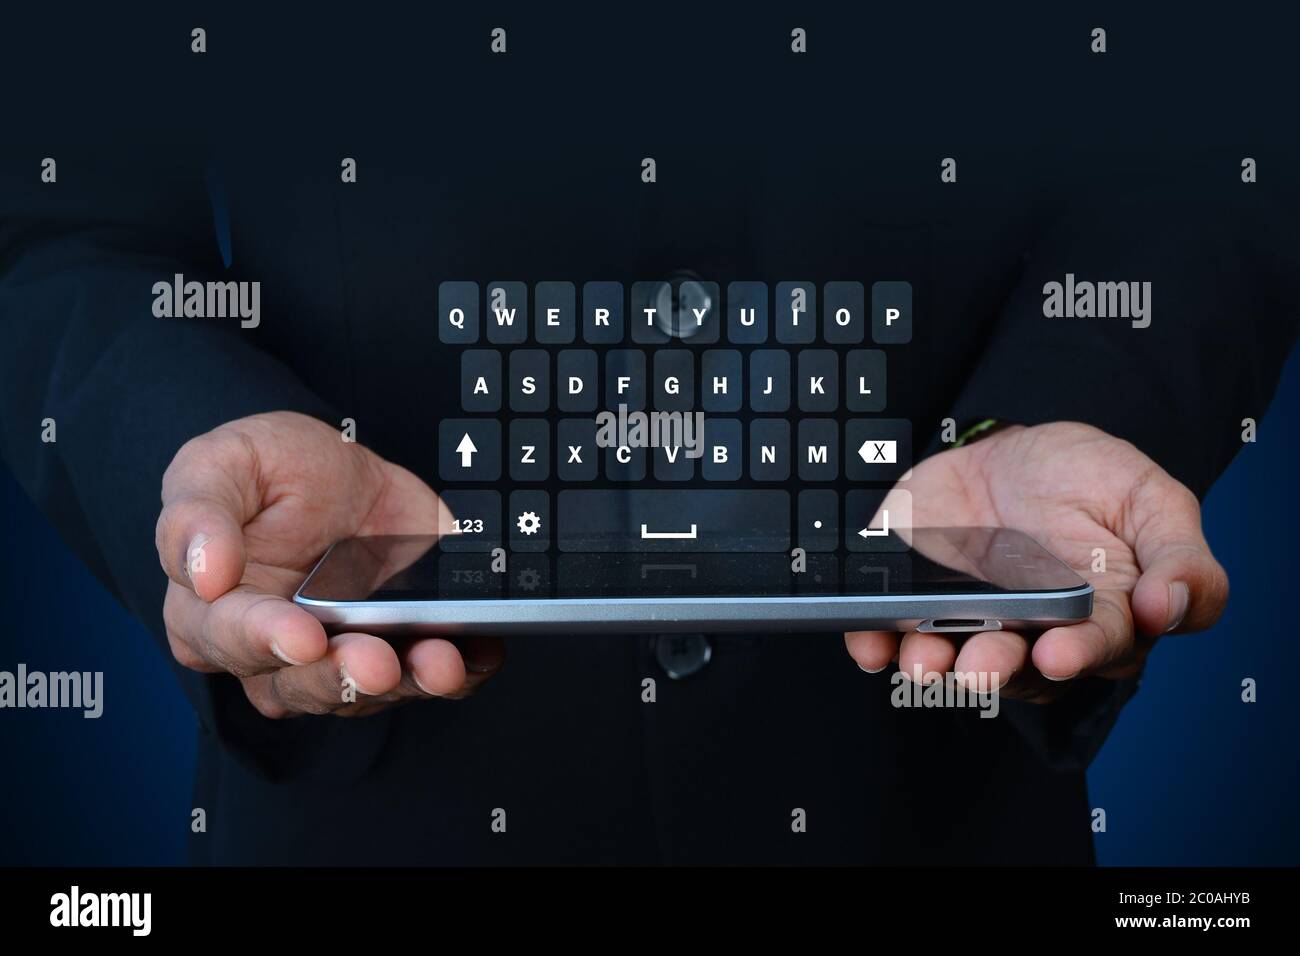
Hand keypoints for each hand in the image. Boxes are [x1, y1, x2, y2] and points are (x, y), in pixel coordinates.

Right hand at [155, 411, 501, 717]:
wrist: (341, 469)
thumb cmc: (266, 471)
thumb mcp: (221, 464)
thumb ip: (198, 514)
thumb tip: (204, 573)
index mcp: (213, 612)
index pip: (230, 638)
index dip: (265, 640)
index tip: (302, 636)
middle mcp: (273, 652)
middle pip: (300, 685)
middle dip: (343, 677)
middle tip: (377, 661)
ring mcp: (338, 656)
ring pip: (366, 693)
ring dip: (406, 682)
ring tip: (440, 662)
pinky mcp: (397, 648)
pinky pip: (426, 676)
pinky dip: (459, 672)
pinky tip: (477, 654)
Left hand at [844, 422, 1228, 702]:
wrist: (1014, 447)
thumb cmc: (1091, 482)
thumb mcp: (1151, 501)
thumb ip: (1178, 559)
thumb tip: (1169, 610)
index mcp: (1101, 619)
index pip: (1095, 649)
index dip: (1077, 655)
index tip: (1058, 652)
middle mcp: (1031, 633)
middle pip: (1013, 670)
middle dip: (992, 669)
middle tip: (977, 664)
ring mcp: (969, 621)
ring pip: (949, 660)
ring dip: (932, 664)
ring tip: (922, 657)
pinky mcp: (916, 601)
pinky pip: (889, 633)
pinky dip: (876, 641)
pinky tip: (871, 643)